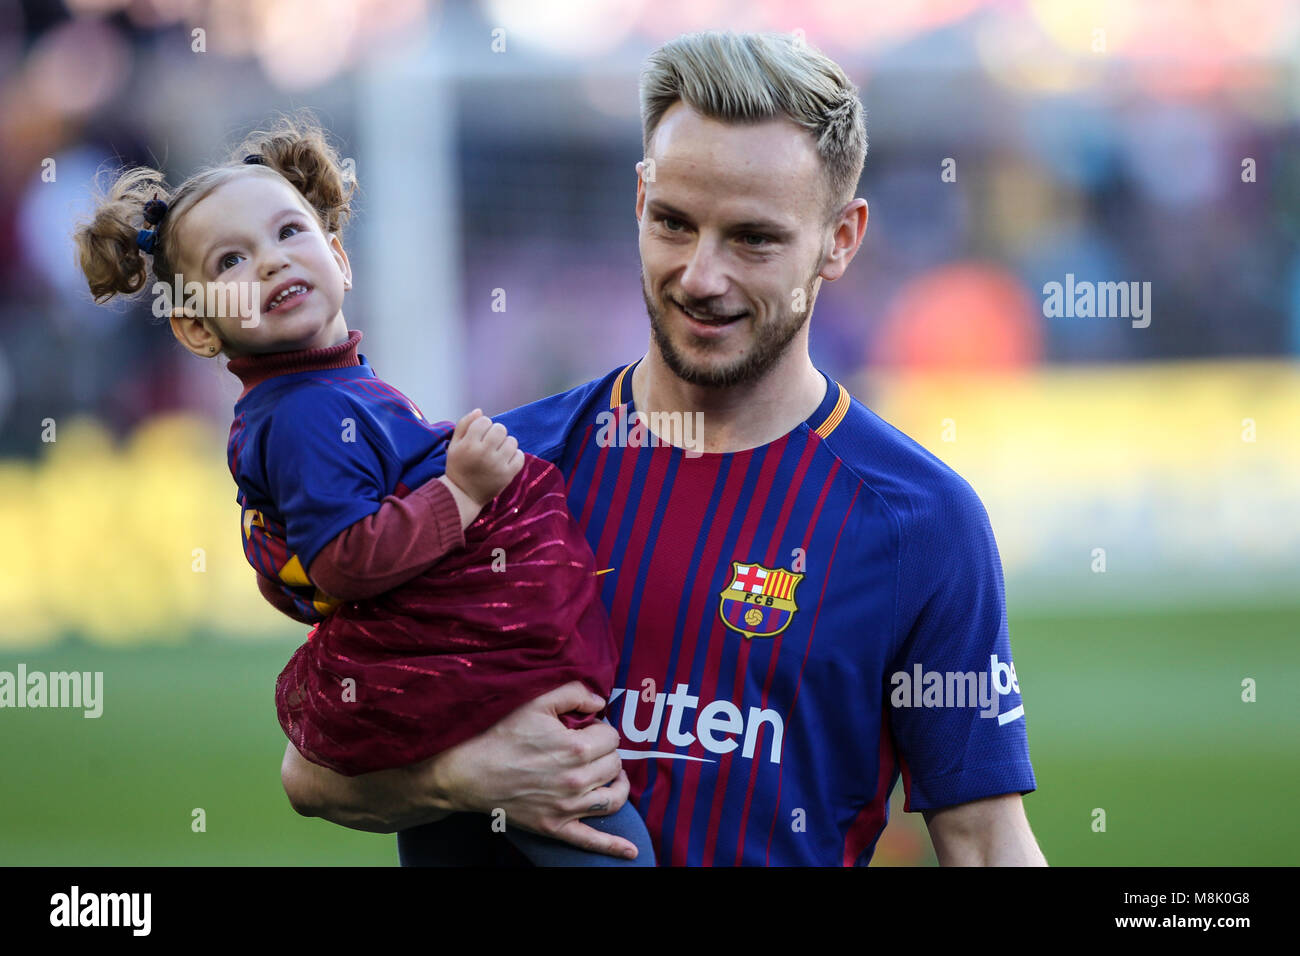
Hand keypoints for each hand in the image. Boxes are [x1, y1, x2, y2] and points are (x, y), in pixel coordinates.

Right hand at [420, 682, 637, 858]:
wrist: (468, 772)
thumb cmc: (501, 734)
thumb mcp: (536, 702)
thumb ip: (573, 693)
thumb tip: (601, 702)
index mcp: (575, 747)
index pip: (611, 735)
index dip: (599, 729)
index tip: (585, 728)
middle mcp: (577, 779)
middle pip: (614, 763)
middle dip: (605, 752)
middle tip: (588, 747)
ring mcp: (568, 806)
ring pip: (613, 797)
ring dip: (616, 784)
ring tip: (608, 774)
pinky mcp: (556, 826)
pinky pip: (592, 840)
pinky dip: (614, 846)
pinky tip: (632, 852)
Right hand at [444, 408, 524, 507]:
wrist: (463, 495)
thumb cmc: (458, 467)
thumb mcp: (454, 445)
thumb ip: (464, 425)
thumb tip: (480, 411)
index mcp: (468, 444)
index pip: (484, 421)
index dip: (483, 425)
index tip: (479, 435)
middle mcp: (483, 453)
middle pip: (500, 428)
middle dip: (495, 432)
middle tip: (490, 443)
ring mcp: (497, 465)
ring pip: (512, 441)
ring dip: (506, 443)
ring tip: (497, 451)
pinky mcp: (507, 475)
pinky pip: (520, 456)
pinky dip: (514, 455)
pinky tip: (505, 459)